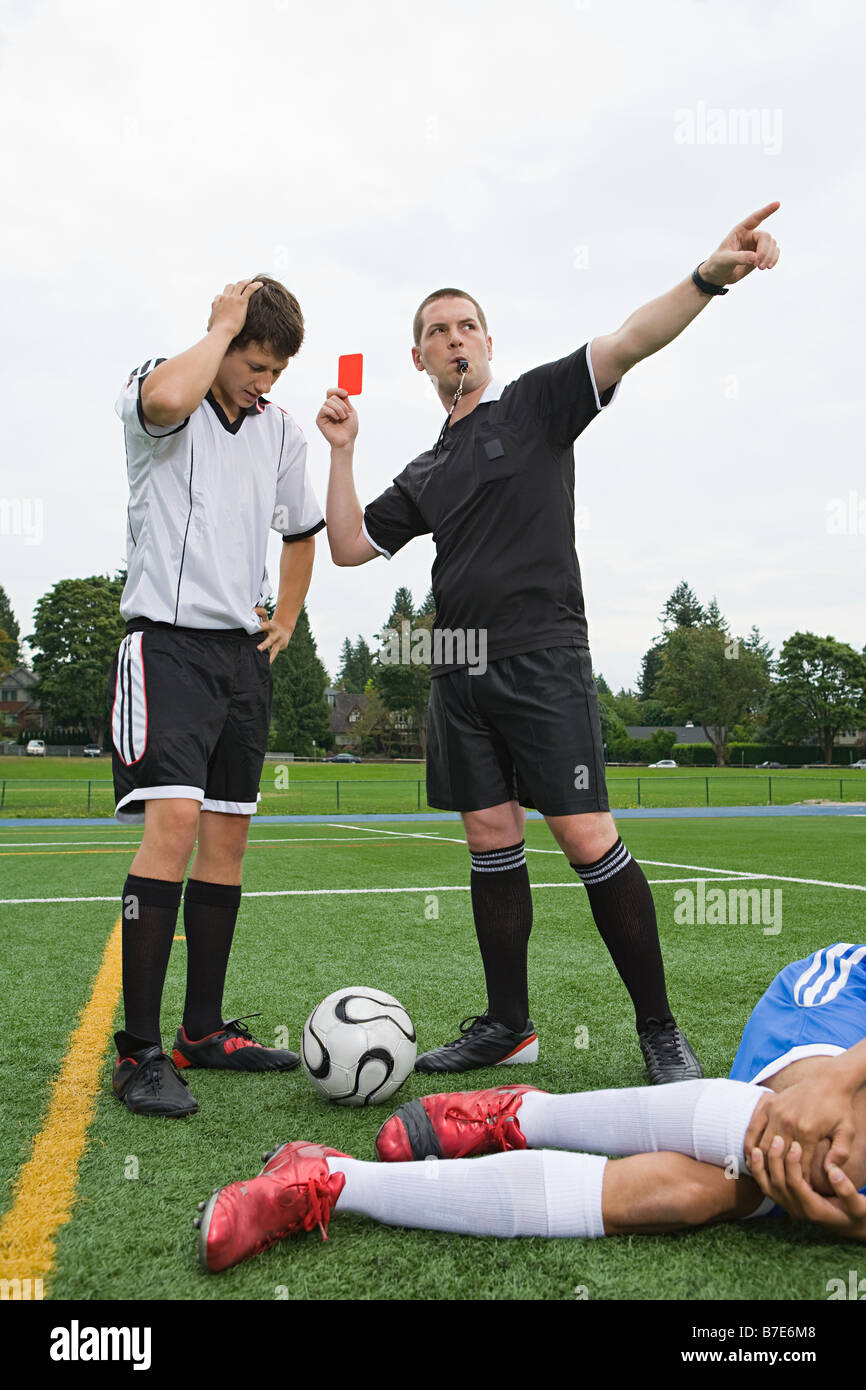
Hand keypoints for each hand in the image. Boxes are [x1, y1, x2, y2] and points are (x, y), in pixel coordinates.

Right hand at [207, 279, 263, 337]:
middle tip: (243, 285)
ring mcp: (232, 298)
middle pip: (230, 286)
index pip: (221, 295)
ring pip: (240, 285)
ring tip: (252, 282)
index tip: (232, 296)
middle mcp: (224, 298)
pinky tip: (260, 285)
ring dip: (246, 282)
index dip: (227, 295)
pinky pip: (250, 289)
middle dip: (236, 285)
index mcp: (216, 303)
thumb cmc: (216, 331)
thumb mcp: (210, 325)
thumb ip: (210, 323)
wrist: (222, 331)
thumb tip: (209, 326)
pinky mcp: (241, 301)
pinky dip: (255, 285)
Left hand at [255, 608, 291, 663]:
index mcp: (268, 621)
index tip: (252, 611)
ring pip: (271, 641)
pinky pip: (274, 653)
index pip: (264, 614)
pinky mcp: (280, 645)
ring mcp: (277, 637)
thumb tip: (251, 611)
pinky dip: (270, 658)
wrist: (284, 631)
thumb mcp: (265, 620)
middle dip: (261, 627)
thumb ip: (258, 616)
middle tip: (254, 630)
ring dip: (266, 645)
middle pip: (268, 626)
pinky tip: (267, 664)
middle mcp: (273, 628)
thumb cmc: (269, 626)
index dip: (259, 612)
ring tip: (260, 650)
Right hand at [316, 387, 358, 450]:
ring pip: (328, 402)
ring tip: (342, 418)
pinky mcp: (319, 419)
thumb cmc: (350, 429)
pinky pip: (324, 409)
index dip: (338, 390)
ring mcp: (323, 414)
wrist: (346, 440)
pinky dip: (332, 412)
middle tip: (345, 415)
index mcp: (336, 406)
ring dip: (339, 409)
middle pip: (332, 396)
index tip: (345, 394)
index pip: (332, 392)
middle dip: (342, 405)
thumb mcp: (351, 412)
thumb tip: (342, 391)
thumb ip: (346, 401)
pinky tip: (336, 419)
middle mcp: (328, 408)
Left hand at [699, 202, 780, 285]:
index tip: (777, 203)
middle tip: (758, 265)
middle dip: (765, 251)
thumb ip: (739, 257)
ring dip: (770, 257)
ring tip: (762, 268)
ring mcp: (756, 245)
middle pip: (766, 237)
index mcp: (740, 231)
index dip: (766, 211)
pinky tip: (768, 266)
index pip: (754, 218)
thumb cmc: (718, 264)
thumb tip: (755, 257)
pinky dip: (774, 259)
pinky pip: (774, 253)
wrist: (718, 276)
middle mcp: (750, 235)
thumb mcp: (725, 260)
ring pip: (772, 245)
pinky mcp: (761, 255)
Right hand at [744, 1072, 856, 1186]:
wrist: (828, 1080)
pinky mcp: (769, 1105)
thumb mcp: (847, 1131)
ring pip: (762, 1146)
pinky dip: (749, 1145)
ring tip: (765, 1177)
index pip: (799, 1166)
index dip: (800, 1181)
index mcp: (808, 1131)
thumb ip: (840, 1153)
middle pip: (777, 1158)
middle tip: (781, 1188)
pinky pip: (752, 1129)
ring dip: (761, 1163)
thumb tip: (830, 1173)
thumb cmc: (840, 1108)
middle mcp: (788, 1122)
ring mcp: (776, 1113)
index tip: (802, 1192)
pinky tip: (751, 1158)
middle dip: (779, 1175)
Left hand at [749, 1140, 865, 1240]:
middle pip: (777, 1185)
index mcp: (813, 1209)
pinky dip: (759, 1173)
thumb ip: (847, 1190)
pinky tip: (755, 1158)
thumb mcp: (858, 1205)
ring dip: (761, 1168)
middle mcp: (798, 1211)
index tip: (796, 1144)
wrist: (852, 1225)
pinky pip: (767, 1188)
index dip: (792, 1164)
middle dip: (775, 1161)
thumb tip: (832, 1170)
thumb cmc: (857, 1213)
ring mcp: (790, 1208)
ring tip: (757, 1148)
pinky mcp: (787, 1203)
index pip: (794, 1184)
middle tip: (777, 1139)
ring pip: (768, 1188)